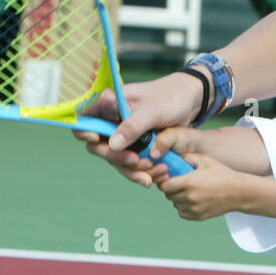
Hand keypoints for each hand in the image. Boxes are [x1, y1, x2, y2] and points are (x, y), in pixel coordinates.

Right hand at [72, 73, 205, 186]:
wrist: (192, 101)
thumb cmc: (171, 96)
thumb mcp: (153, 110)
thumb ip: (132, 126)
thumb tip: (112, 144)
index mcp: (109, 103)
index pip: (84, 118)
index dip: (83, 130)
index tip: (95, 139)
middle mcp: (112, 119)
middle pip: (98, 145)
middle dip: (116, 157)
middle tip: (136, 161)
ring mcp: (123, 133)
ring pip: (115, 157)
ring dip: (130, 169)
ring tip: (150, 173)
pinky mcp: (135, 145)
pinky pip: (130, 162)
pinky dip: (139, 171)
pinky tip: (151, 178)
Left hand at [157, 153, 244, 220]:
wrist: (238, 192)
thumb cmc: (222, 174)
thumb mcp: (206, 160)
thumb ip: (188, 157)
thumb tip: (174, 159)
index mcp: (190, 182)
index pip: (165, 186)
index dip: (165, 182)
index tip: (170, 178)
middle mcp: (190, 197)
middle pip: (168, 195)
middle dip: (171, 189)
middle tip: (179, 184)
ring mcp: (194, 208)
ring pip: (175, 204)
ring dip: (178, 198)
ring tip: (189, 191)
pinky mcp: (198, 216)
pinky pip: (182, 213)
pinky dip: (184, 207)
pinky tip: (192, 200)